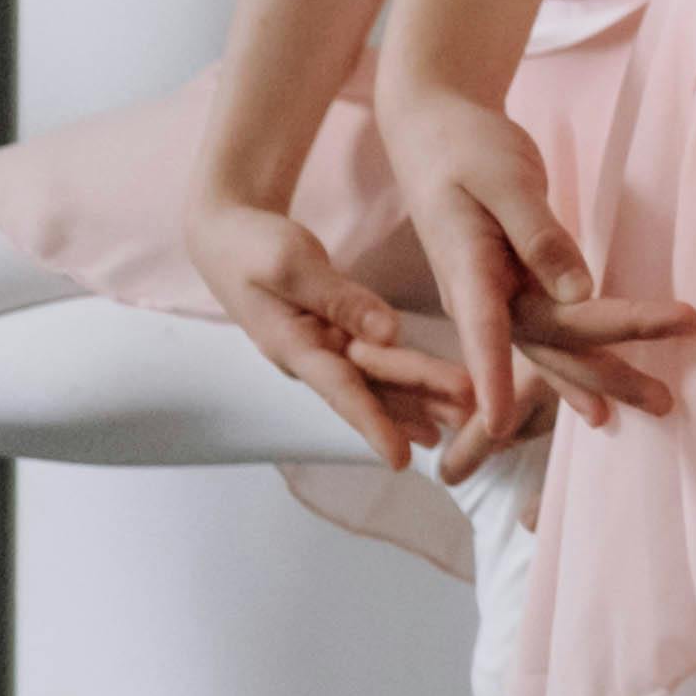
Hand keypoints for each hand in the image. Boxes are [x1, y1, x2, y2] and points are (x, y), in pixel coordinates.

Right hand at [178, 186, 472, 476]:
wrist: (226, 235)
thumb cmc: (251, 247)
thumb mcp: (290, 263)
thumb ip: (338, 298)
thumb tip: (390, 332)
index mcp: (293, 345)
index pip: (341, 391)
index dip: (374, 425)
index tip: (403, 460)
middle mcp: (311, 356)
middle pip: (373, 386)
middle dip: (419, 405)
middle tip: (468, 419)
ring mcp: (323, 348)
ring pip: (379, 380)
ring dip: (420, 400)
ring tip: (464, 421)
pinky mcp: (335, 334)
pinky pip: (376, 361)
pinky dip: (407, 378)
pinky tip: (435, 401)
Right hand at [378, 77, 692, 469]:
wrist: (435, 134)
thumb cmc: (465, 148)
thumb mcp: (504, 179)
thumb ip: (540, 235)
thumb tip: (580, 292)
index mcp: (468, 268)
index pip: (484, 331)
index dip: (496, 379)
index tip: (503, 426)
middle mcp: (480, 298)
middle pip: (550, 343)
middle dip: (608, 372)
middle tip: (666, 400)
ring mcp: (495, 300)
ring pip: (555, 349)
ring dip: (605, 377)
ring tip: (660, 403)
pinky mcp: (511, 292)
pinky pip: (551, 338)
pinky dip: (578, 370)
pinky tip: (601, 406)